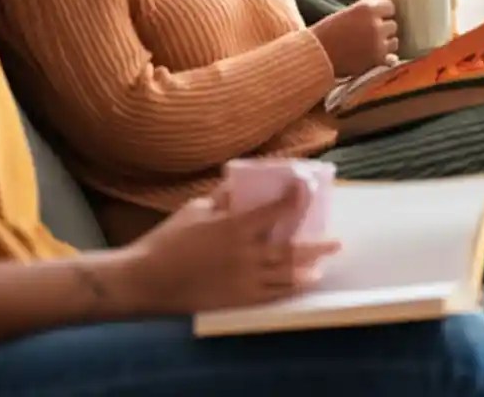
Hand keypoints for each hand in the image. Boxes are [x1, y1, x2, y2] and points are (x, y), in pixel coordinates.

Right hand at [124, 181, 341, 313]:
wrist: (147, 280)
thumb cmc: (168, 241)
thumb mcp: (195, 210)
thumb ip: (222, 199)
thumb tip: (240, 185)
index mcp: (235, 227)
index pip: (276, 210)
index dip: (296, 199)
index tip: (308, 188)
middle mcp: (246, 254)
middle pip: (290, 249)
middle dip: (316, 245)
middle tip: (335, 243)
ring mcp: (244, 280)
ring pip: (285, 275)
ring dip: (307, 270)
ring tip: (321, 267)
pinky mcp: (238, 300)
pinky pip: (271, 295)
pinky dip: (289, 290)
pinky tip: (300, 286)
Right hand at [310, 0, 398, 75]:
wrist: (316, 54)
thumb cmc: (327, 33)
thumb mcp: (346, 13)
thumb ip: (366, 11)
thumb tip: (383, 9)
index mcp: (366, 9)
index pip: (390, 6)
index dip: (384, 12)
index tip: (378, 17)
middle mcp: (375, 24)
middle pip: (393, 25)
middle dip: (384, 29)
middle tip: (371, 34)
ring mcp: (378, 43)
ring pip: (394, 41)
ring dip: (386, 43)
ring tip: (371, 46)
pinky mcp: (377, 60)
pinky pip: (391, 57)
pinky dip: (385, 57)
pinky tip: (373, 55)